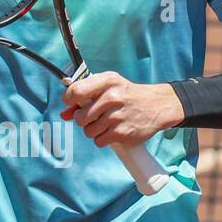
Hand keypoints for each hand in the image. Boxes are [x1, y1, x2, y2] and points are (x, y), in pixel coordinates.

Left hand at [61, 73, 183, 146]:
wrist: (157, 106)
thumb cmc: (128, 95)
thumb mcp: (108, 87)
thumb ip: (84, 97)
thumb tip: (65, 114)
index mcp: (107, 81)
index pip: (75, 92)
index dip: (69, 100)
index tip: (73, 104)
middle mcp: (112, 97)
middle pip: (80, 117)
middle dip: (84, 119)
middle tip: (97, 115)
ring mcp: (117, 116)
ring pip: (88, 131)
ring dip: (94, 130)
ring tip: (107, 123)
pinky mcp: (122, 133)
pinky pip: (98, 141)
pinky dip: (103, 138)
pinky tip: (113, 130)